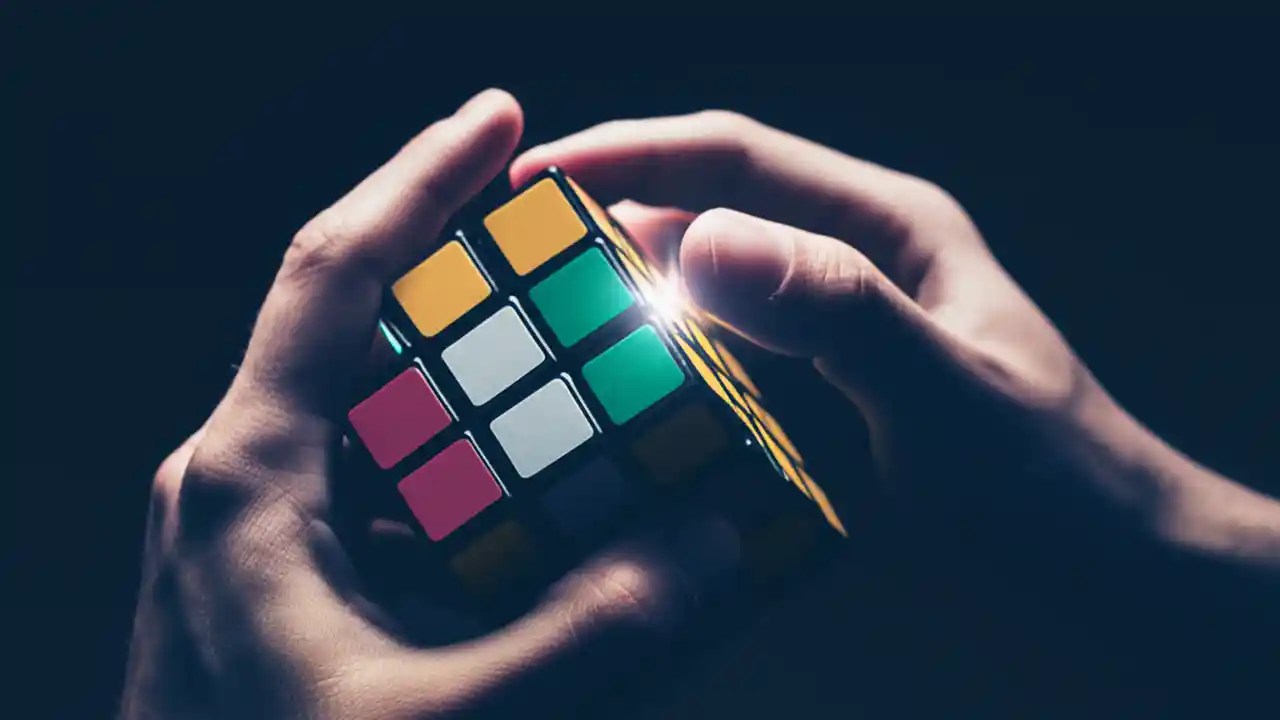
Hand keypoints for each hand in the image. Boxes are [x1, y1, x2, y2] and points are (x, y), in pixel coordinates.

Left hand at [121, 91, 738, 719]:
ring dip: (479, 395)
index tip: (503, 121)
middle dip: (473, 291)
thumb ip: (592, 635)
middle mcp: (241, 481)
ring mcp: (259, 535)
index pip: (338, 274)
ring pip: (385, 423)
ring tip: (575, 387)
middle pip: (367, 337)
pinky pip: (388, 499)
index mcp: (249, 476)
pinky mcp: (284, 587)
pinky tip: (536, 512)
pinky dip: (467, 484)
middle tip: (577, 268)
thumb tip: (710, 541)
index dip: (423, 183)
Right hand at [512, 111, 1279, 615]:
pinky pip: (722, 352)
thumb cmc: (1050, 481)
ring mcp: (833, 324)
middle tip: (514, 254)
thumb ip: (834, 311)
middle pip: (709, 209)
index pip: (736, 156)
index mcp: (885, 226)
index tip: (535, 176)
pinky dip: (663, 356)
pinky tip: (618, 381)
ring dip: (627, 290)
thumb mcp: (945, 392)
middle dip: (609, 218)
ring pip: (707, 283)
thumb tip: (697, 237)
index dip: (629, 155)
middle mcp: (851, 259)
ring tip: (542, 313)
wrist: (1106, 563)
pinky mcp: (821, 385)